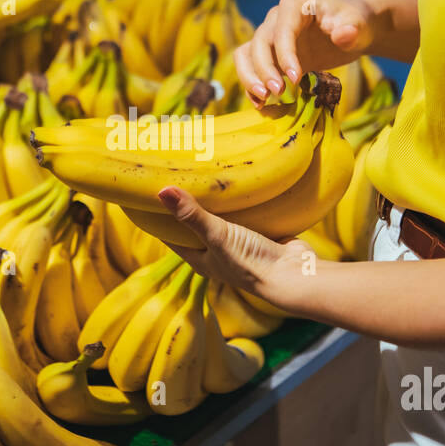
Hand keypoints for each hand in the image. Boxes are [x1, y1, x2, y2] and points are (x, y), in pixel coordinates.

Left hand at [157, 186, 310, 311]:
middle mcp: (217, 252)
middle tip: (181, 174)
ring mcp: (238, 243)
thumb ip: (191, 214)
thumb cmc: (250, 262)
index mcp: (200, 258)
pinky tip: (238, 183)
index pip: (171, 236)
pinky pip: (245, 214)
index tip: (151, 193)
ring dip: (217, 201)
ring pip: (221, 218)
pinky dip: (241, 202)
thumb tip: (161, 191)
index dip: (160, 217)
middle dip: (189, 204)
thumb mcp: (217, 235)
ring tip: (206, 172)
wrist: (293, 272)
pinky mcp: (259, 234)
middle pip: (196, 225)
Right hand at [235, 0, 376, 103]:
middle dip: (265, 69)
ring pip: (246, 54)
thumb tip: (342, 34)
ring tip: (263, 99)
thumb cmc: (356, 24)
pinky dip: (251, 85)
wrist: (353, 32)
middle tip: (278, 92)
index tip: (296, 77)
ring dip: (250, 77)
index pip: (282, 30)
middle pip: (259, 43)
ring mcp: (271, 37)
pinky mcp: (271, 55)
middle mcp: (276, 18)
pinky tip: (261, 104)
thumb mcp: (359, 25)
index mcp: (295, 5)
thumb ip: (351, 29)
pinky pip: (250, 67)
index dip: (285, 54)